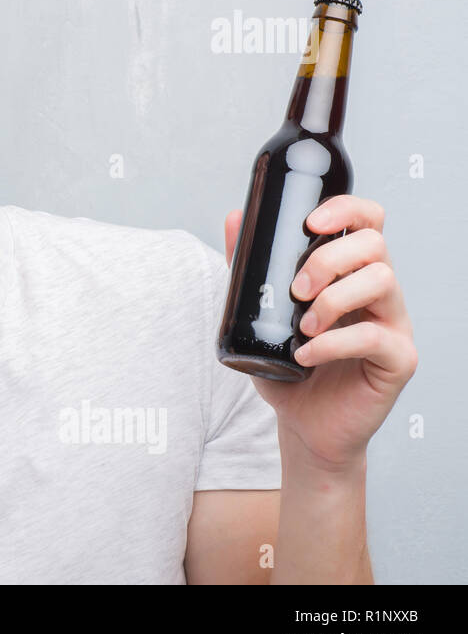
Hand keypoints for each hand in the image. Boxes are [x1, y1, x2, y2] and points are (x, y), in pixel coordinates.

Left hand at [223, 196, 417, 470]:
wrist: (303, 424)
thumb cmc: (288, 367)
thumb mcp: (261, 313)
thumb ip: (250, 268)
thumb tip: (235, 218)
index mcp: (353, 272)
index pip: (369, 221)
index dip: (346, 209)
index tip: (309, 223)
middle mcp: (380, 292)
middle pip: (374, 245)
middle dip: (328, 259)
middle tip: (295, 289)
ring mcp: (394, 323)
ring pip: (382, 281)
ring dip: (333, 298)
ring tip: (302, 326)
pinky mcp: (398, 359)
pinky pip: (374, 337)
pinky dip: (333, 343)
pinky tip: (306, 355)